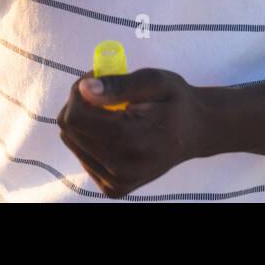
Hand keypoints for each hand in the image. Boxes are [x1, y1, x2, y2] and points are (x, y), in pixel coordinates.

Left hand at [58, 68, 208, 198]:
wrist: (194, 133)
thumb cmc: (175, 102)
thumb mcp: (155, 81)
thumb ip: (119, 85)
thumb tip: (84, 90)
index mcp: (133, 141)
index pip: (76, 118)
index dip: (78, 92)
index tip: (95, 77)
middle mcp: (122, 169)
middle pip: (70, 129)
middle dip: (80, 103)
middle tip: (104, 88)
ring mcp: (116, 182)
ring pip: (72, 141)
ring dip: (83, 119)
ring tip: (111, 109)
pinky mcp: (113, 188)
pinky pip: (82, 155)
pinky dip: (90, 136)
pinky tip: (112, 128)